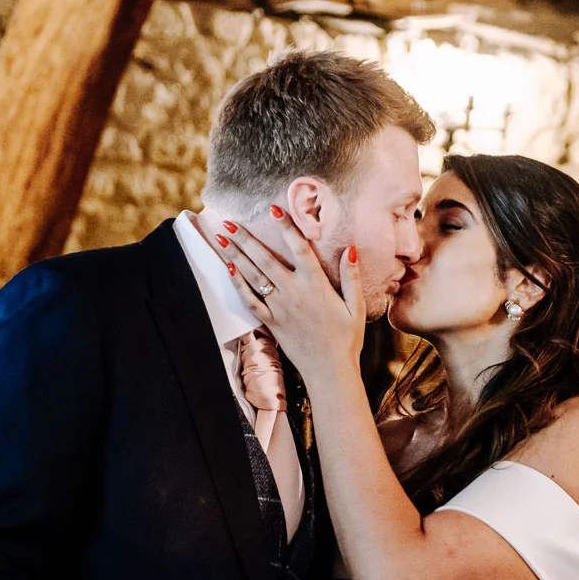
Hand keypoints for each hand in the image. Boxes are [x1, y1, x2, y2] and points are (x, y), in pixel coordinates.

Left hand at [208, 213, 364, 376]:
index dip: (285, 226)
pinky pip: (250, 299)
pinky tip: (229, 268)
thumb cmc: (346, 338)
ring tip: (221, 237)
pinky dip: (238, 283)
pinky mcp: (271, 322)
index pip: (299, 247)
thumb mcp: (356, 306)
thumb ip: (351, 276)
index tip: (273, 208)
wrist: (329, 371)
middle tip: (230, 221)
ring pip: (253, 275)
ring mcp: (279, 307)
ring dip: (235, 254)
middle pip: (265, 258)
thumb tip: (349, 248)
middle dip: (246, 238)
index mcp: (316, 284)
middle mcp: (294, 292)